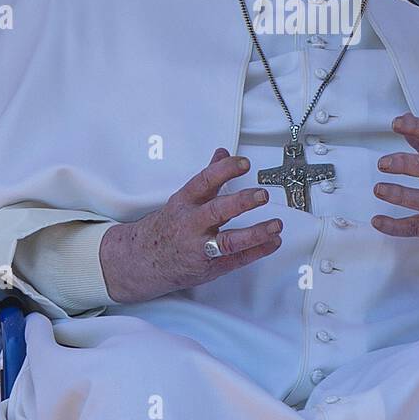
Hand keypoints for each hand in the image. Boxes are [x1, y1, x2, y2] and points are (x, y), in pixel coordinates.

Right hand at [99, 148, 281, 302]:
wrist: (143, 260)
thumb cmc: (168, 227)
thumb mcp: (184, 198)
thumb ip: (208, 177)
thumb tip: (222, 153)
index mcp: (185, 203)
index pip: (204, 182)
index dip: (224, 170)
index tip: (244, 163)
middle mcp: (192, 224)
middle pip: (217, 211)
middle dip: (241, 202)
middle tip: (262, 195)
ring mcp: (201, 247)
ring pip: (229, 241)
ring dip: (255, 233)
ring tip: (275, 225)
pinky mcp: (210, 266)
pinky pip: (236, 259)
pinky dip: (257, 251)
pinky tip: (272, 242)